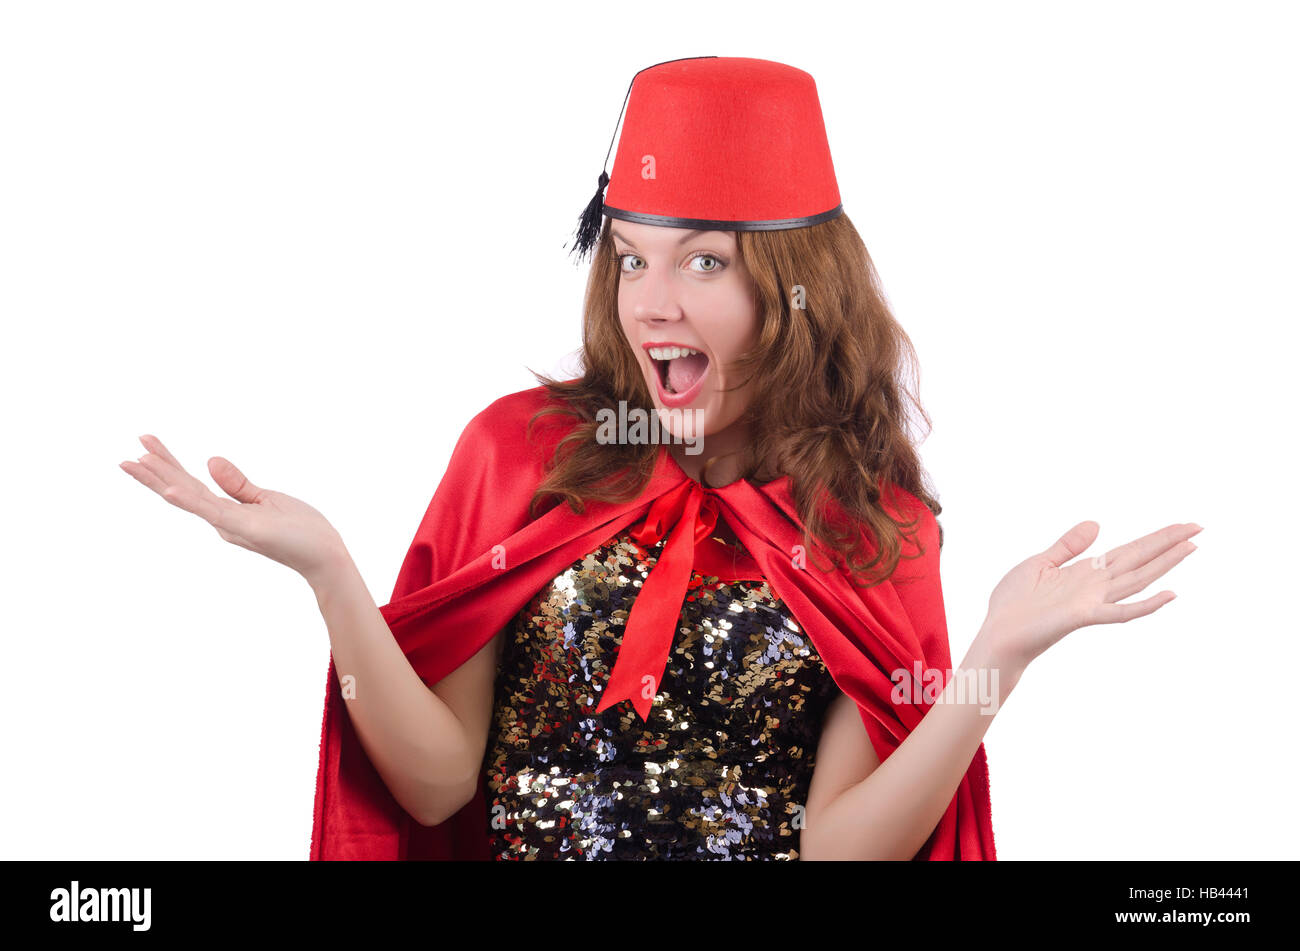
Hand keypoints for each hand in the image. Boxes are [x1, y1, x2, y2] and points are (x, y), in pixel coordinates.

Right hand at [120, 434, 350, 586]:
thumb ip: (237, 484)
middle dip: (155, 471)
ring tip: (134, 464)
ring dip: (161, 481)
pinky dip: (190, 501)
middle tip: (125, 454)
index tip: (146, 442)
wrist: (325, 556)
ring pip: (190, 498)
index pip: (190, 485)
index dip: (168, 464)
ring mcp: (231, 526)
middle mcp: (222, 521)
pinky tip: (169, 490)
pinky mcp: (246, 528)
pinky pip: (214, 512)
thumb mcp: (266, 499)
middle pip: (182, 490)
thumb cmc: (301, 531)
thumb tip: (210, 460)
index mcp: (226, 513)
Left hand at [978, 520, 1201, 672]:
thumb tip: (1097, 523)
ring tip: (1191, 547)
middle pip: (1139, 560)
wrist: (998, 633)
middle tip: (1199, 527)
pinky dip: (1145, 606)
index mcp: (1087, 571)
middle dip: (1168, 544)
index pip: (1129, 551)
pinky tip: (1170, 595)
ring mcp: (1093, 601)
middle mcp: (1096, 585)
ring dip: (1165, 565)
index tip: (1183, 525)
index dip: (1155, 538)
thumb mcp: (1041, 563)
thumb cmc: (1014, 603)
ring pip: (1137, 580)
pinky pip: (1120, 612)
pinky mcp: (1083, 616)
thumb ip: (1069, 545)